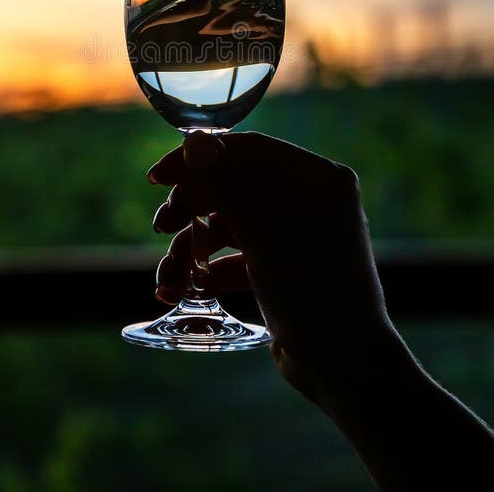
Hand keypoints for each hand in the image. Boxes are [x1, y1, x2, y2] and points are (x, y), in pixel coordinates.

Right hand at [148, 131, 393, 403]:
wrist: (345, 365)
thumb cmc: (311, 288)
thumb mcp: (262, 231)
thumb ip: (225, 181)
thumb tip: (193, 137)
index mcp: (316, 178)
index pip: (248, 150)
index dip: (200, 158)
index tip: (158, 177)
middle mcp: (307, 200)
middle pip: (233, 187)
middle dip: (192, 208)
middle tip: (162, 226)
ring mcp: (294, 235)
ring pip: (229, 226)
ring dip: (194, 248)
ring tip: (168, 280)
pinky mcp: (282, 268)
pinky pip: (237, 256)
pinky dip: (211, 269)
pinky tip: (187, 289)